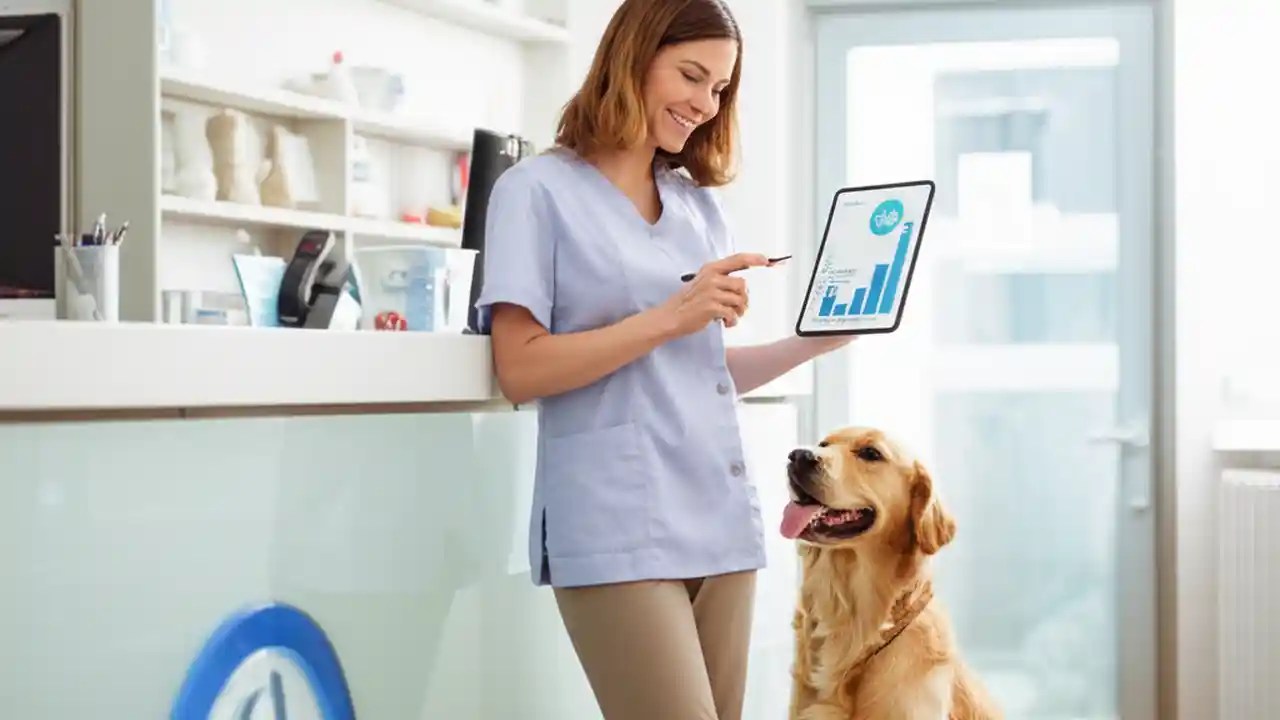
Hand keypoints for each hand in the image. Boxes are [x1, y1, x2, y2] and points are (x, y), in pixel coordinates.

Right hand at [654, 252, 769, 336]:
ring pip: (739, 300)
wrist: (670, 317)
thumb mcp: (702, 284)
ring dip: (739, 311)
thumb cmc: (688, 302)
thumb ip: (720, 281)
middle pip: (742, 284)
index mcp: (710, 269)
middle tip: (739, 309)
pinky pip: (733, 314)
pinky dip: (733, 321)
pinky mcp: (711, 307)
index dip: (754, 259)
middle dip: (744, 299)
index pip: (737, 259)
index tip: (766, 261)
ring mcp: (711, 292)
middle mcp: (711, 277)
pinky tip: (726, 323)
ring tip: (731, 318)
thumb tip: (743, 287)